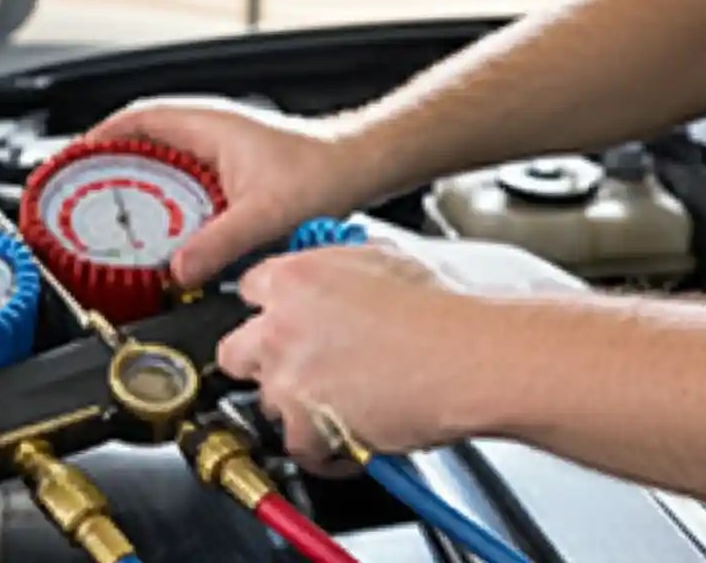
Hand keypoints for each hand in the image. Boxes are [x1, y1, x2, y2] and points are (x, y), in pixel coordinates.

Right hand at [86, 98, 369, 286]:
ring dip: (138, 182)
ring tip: (114, 214)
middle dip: (109, 165)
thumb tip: (179, 270)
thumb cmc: (324, 170)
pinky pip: (183, 178)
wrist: (359, 168)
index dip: (98, 138)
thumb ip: (219, 244)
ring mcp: (221, 148)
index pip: (136, 119)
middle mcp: (211, 130)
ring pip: (163, 160)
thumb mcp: (264, 214)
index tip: (73, 161)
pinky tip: (164, 227)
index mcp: (208, 125)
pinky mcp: (232, 169)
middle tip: (83, 194)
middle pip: (141, 140)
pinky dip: (165, 198)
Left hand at [218, 243, 508, 473]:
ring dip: (297, 405)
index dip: (269, 311)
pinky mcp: (304, 423)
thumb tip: (331, 275)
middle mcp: (279, 324)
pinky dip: (322, 447)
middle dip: (263, 362)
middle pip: (236, 350)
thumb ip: (337, 266)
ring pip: (267, 400)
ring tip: (342, 403)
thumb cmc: (442, 312)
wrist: (469, 358)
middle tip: (298, 370)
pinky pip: (296, 445)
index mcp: (295, 277)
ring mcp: (287, 375)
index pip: (247, 291)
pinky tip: (351, 434)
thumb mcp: (381, 258)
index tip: (277, 323)